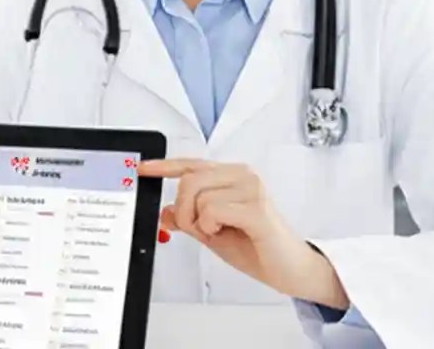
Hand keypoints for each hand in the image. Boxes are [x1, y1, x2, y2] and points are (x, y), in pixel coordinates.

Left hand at [139, 159, 348, 309]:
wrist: (291, 269)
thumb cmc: (258, 247)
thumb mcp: (213, 232)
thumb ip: (190, 219)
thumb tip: (165, 212)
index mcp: (232, 176)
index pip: (192, 164)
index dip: (163, 166)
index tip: (141, 168)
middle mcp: (242, 175)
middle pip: (189, 180)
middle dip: (183, 210)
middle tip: (199, 229)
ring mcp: (251, 188)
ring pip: (198, 196)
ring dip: (198, 222)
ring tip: (218, 232)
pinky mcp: (256, 207)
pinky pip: (212, 211)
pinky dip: (210, 227)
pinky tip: (226, 233)